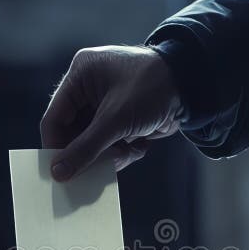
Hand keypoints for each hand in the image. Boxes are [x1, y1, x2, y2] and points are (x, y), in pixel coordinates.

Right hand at [40, 45, 182, 180]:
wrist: (194, 87)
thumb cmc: (152, 89)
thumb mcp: (115, 120)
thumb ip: (85, 149)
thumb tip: (58, 173)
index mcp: (81, 76)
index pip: (54, 118)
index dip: (56, 147)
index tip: (60, 173)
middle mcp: (90, 89)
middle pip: (74, 134)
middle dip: (90, 153)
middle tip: (97, 171)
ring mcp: (106, 104)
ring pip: (95, 143)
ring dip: (110, 155)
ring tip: (127, 152)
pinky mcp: (123, 118)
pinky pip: (112, 143)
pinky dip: (124, 151)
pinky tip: (139, 146)